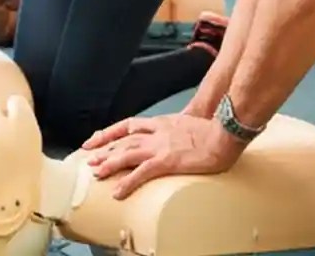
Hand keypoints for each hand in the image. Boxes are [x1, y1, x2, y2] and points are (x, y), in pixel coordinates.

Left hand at [84, 113, 246, 199]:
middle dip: (104, 148)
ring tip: (96, 173)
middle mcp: (157, 132)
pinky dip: (127, 182)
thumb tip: (177, 131)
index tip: (96, 138)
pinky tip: (118, 191)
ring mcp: (160, 146)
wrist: (225, 133)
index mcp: (162, 123)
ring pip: (127, 153)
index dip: (110, 132)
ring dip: (110, 163)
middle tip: (89, 157)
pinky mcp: (167, 160)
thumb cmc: (214, 131)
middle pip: (123, 139)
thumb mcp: (190, 123)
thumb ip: (178, 128)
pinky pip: (142, 172)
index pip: (128, 124)